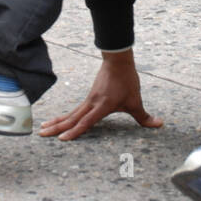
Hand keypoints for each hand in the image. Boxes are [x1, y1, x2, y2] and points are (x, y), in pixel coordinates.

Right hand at [38, 49, 162, 140]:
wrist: (118, 61)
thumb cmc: (127, 81)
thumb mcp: (136, 101)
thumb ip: (145, 117)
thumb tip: (159, 125)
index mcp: (102, 106)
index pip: (86, 122)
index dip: (74, 131)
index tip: (62, 139)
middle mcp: (92, 104)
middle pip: (71, 118)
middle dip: (56, 127)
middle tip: (41, 134)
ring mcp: (88, 100)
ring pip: (70, 113)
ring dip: (57, 122)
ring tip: (42, 129)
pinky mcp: (89, 97)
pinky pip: (75, 110)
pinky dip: (65, 117)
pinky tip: (58, 121)